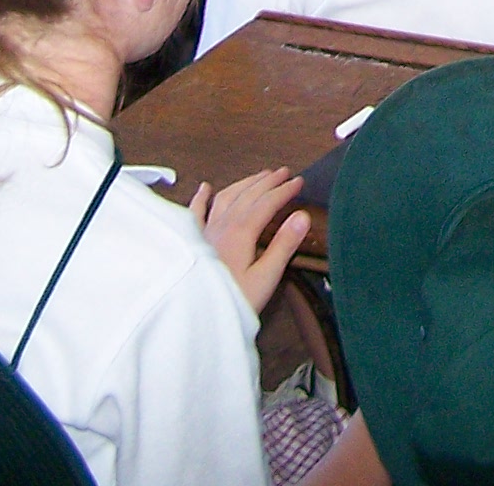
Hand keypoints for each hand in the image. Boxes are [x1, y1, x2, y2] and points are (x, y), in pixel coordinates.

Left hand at [191, 169, 309, 312]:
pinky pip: (195, 214)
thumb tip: (302, 216)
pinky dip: (201, 198)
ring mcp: (205, 233)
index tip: (298, 181)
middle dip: (267, 181)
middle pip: (247, 195)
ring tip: (259, 176)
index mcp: (240, 233)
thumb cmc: (233, 302)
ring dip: (244, 184)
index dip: (284, 190)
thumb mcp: (265, 277)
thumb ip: (284, 245)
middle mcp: (221, 227)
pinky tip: (205, 188)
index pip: (266, 202)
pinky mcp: (192, 244)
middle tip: (283, 173)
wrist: (195, 320)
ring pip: (225, 198)